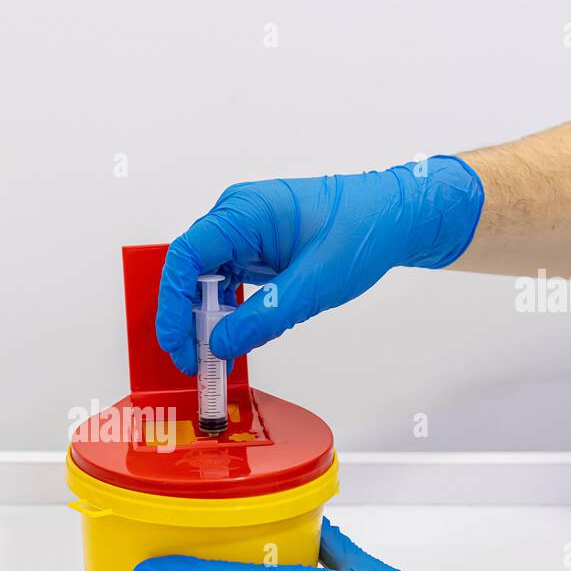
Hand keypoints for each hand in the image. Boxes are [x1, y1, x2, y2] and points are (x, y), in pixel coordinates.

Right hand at [155, 157, 484, 373]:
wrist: (396, 217)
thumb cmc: (364, 229)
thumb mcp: (314, 284)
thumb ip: (263, 318)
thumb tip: (219, 344)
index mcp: (244, 211)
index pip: (186, 256)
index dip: (174, 303)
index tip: (179, 341)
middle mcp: (236, 216)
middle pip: (189, 270)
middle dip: (186, 318)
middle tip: (194, 359)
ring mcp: (244, 232)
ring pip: (205, 279)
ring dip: (204, 318)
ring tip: (210, 355)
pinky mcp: (255, 248)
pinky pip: (226, 281)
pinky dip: (224, 311)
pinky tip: (230, 335)